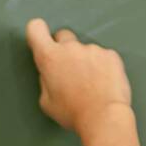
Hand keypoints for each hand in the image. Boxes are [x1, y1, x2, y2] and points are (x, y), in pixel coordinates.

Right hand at [25, 18, 131, 142]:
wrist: (104, 117)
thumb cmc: (73, 113)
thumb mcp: (47, 102)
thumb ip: (45, 80)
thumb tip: (50, 73)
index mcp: (50, 58)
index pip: (35, 28)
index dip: (37, 33)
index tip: (41, 42)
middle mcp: (70, 48)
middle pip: (63, 36)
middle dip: (63, 48)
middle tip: (69, 70)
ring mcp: (92, 49)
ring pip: (85, 50)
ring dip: (85, 61)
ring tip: (91, 84)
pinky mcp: (110, 55)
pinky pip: (102, 56)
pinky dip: (102, 66)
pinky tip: (104, 84)